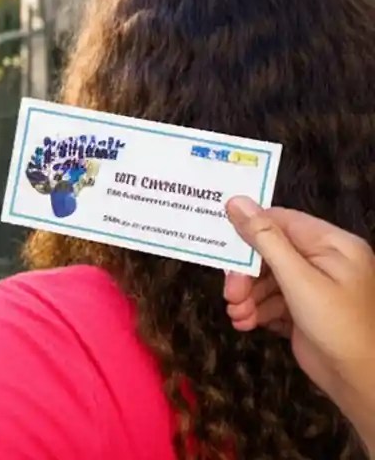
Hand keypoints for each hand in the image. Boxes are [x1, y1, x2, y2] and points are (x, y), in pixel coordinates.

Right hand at [224, 196, 374, 449]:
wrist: (360, 380)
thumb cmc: (336, 323)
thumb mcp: (298, 279)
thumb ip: (265, 239)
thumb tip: (235, 201)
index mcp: (333, 245)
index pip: (282, 221)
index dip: (249, 229)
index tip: (220, 242)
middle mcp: (325, 261)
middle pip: (270, 253)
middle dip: (246, 274)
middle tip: (230, 293)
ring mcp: (314, 287)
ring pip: (267, 279)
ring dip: (247, 296)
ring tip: (237, 315)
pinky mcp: (304, 311)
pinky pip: (272, 301)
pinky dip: (256, 310)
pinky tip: (246, 323)